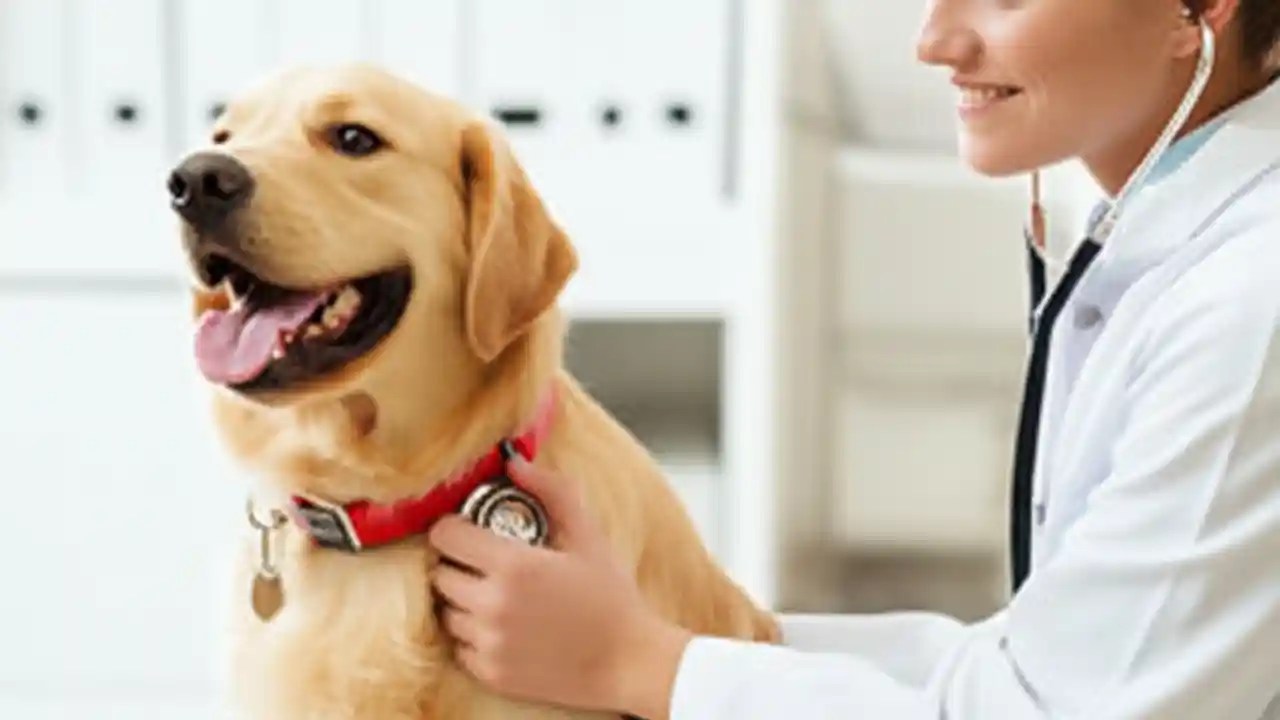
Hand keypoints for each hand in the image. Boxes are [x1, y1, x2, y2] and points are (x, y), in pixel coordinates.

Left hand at [428, 458, 691, 717]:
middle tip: (487, 563)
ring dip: (463, 600)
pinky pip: (459, 646)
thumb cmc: (611, 599)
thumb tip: (515, 462)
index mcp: (514, 566)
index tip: (468, 530)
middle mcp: (492, 606)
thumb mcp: (588, 536)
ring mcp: (489, 643)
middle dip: (460, 563)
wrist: (628, 662)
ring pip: (446, 611)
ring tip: (497, 595)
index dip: (454, 528)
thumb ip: (551, 491)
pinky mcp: (490, 673)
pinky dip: (472, 635)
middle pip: (441, 574)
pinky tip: (503, 625)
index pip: (445, 537)